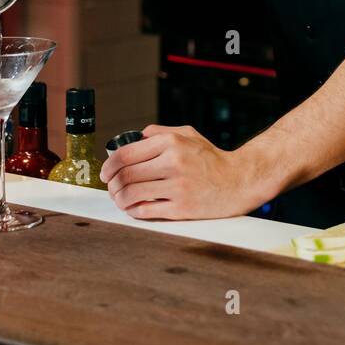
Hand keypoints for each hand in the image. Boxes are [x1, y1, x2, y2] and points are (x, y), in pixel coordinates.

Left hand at [99, 124, 257, 220]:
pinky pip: (146, 211)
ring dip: (119, 199)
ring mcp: (177, 186)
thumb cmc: (211, 158)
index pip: (126, 154)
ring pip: (132, 194)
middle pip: (126, 175)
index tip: (106, 173)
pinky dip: (133, 211)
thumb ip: (159, 133)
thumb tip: (133, 138)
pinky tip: (133, 209)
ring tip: (120, 199)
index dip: (109, 165)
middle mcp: (173, 162)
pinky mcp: (182, 208)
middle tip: (111, 188)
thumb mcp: (187, 134)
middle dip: (112, 184)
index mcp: (170, 143)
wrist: (238, 181)